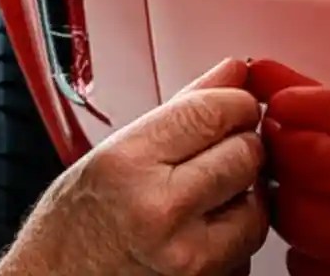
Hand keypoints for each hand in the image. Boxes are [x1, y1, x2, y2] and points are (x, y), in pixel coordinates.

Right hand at [0, 58, 268, 275]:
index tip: (234, 104)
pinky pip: (247, 251)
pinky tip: (199, 232)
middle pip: (245, 155)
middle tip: (217, 151)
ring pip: (258, 206)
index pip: (214, 112)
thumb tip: (233, 73)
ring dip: (242, 195)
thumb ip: (181, 109)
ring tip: (204, 197)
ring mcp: (187, 257)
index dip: (236, 101)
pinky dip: (233, 237)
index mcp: (129, 164)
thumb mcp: (112, 152)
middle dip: (240, 146)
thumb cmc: (72, 227)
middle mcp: (160, 210)